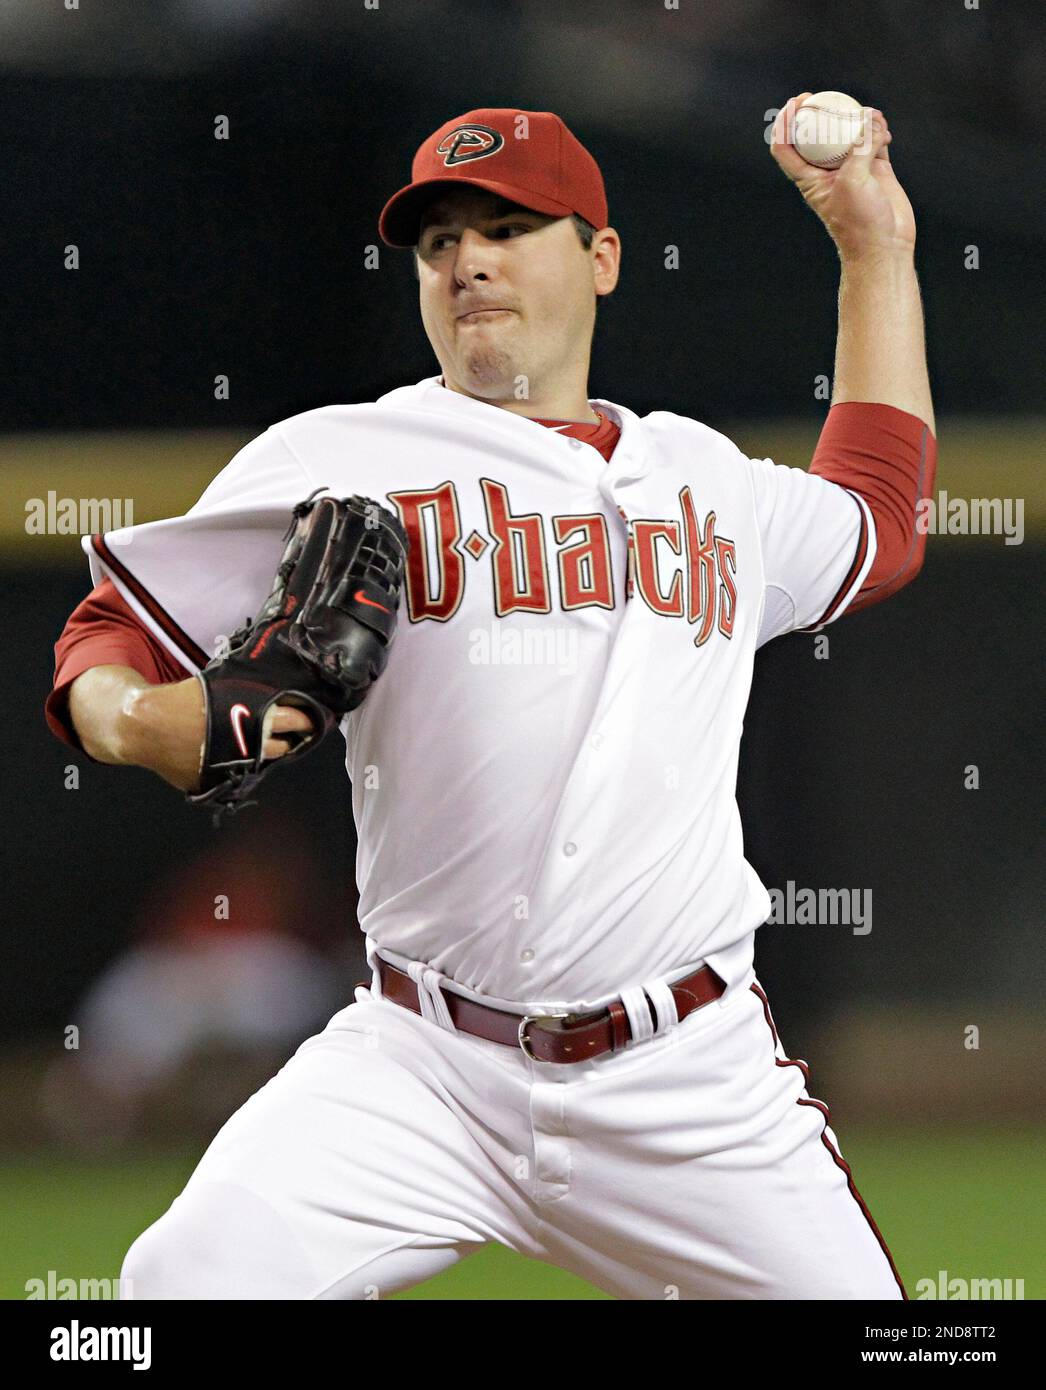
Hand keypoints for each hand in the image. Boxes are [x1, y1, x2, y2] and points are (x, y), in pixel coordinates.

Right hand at [123, 677, 313, 792]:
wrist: (144, 726)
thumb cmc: (181, 700)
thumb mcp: (218, 688)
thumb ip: (247, 696)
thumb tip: (274, 697)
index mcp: (248, 718)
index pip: (291, 719)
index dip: (303, 719)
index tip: (311, 718)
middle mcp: (244, 745)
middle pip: (282, 745)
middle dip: (290, 739)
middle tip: (297, 733)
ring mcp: (230, 767)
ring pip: (262, 762)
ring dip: (268, 752)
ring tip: (271, 743)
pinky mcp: (214, 781)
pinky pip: (235, 774)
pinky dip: (240, 764)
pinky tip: (239, 754)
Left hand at [770, 92, 915, 259]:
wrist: (885, 246)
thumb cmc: (859, 223)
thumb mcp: (853, 181)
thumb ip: (859, 148)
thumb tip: (869, 118)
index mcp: (809, 178)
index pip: (785, 147)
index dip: (785, 122)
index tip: (798, 102)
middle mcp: (828, 171)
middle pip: (818, 133)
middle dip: (822, 111)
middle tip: (831, 96)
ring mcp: (852, 168)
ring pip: (849, 133)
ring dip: (858, 119)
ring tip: (872, 117)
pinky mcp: (875, 168)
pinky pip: (874, 140)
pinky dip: (879, 129)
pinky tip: (885, 128)